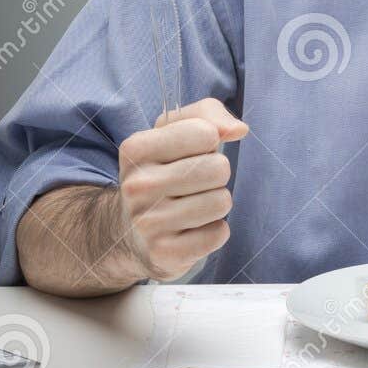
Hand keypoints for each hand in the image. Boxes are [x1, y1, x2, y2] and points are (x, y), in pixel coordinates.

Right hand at [116, 98, 248, 278]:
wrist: (129, 233)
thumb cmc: (163, 172)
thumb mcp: (175, 131)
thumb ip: (209, 114)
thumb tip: (238, 129)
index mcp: (136, 149)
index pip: (205, 133)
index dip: (209, 142)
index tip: (191, 153)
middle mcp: (137, 185)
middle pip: (218, 169)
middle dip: (217, 174)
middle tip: (196, 183)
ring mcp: (148, 222)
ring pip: (221, 202)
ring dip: (216, 203)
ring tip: (193, 205)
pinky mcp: (164, 253)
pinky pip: (218, 233)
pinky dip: (213, 231)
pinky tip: (191, 229)